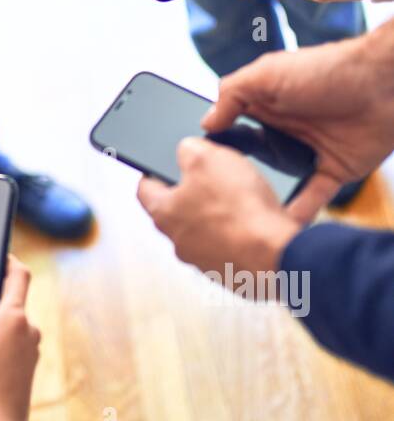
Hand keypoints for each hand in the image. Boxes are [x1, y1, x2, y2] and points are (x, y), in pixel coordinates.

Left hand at [138, 138, 301, 284]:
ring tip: (240, 200)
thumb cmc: (240, 209)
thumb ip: (188, 149)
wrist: (275, 253)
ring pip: (204, 230)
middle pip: (177, 210)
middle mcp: (178, 241)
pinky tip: (255, 222)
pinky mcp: (228, 271)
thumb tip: (186, 150)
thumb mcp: (208, 157)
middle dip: (194, 192)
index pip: (145, 189)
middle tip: (213, 178)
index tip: (163, 165)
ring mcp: (203, 260)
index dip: (154, 172)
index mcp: (164, 213)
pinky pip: (229, 246)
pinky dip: (239, 234)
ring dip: (218, 215)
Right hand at [202, 30, 393, 216]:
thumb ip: (232, 93)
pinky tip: (283, 228)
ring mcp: (308, 152)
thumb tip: (206, 122)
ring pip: (280, 181)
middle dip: (237, 179)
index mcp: (265, 105)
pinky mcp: (333, 170)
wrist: (383, 84)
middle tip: (217, 201)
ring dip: (266, 197)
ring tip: (244, 221)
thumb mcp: (267, 73)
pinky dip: (300, 212)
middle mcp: (284, 129)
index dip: (217, 146)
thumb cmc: (326, 70)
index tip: (197, 167)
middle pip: (253, 160)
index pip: (232, 128)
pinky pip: (313, 196)